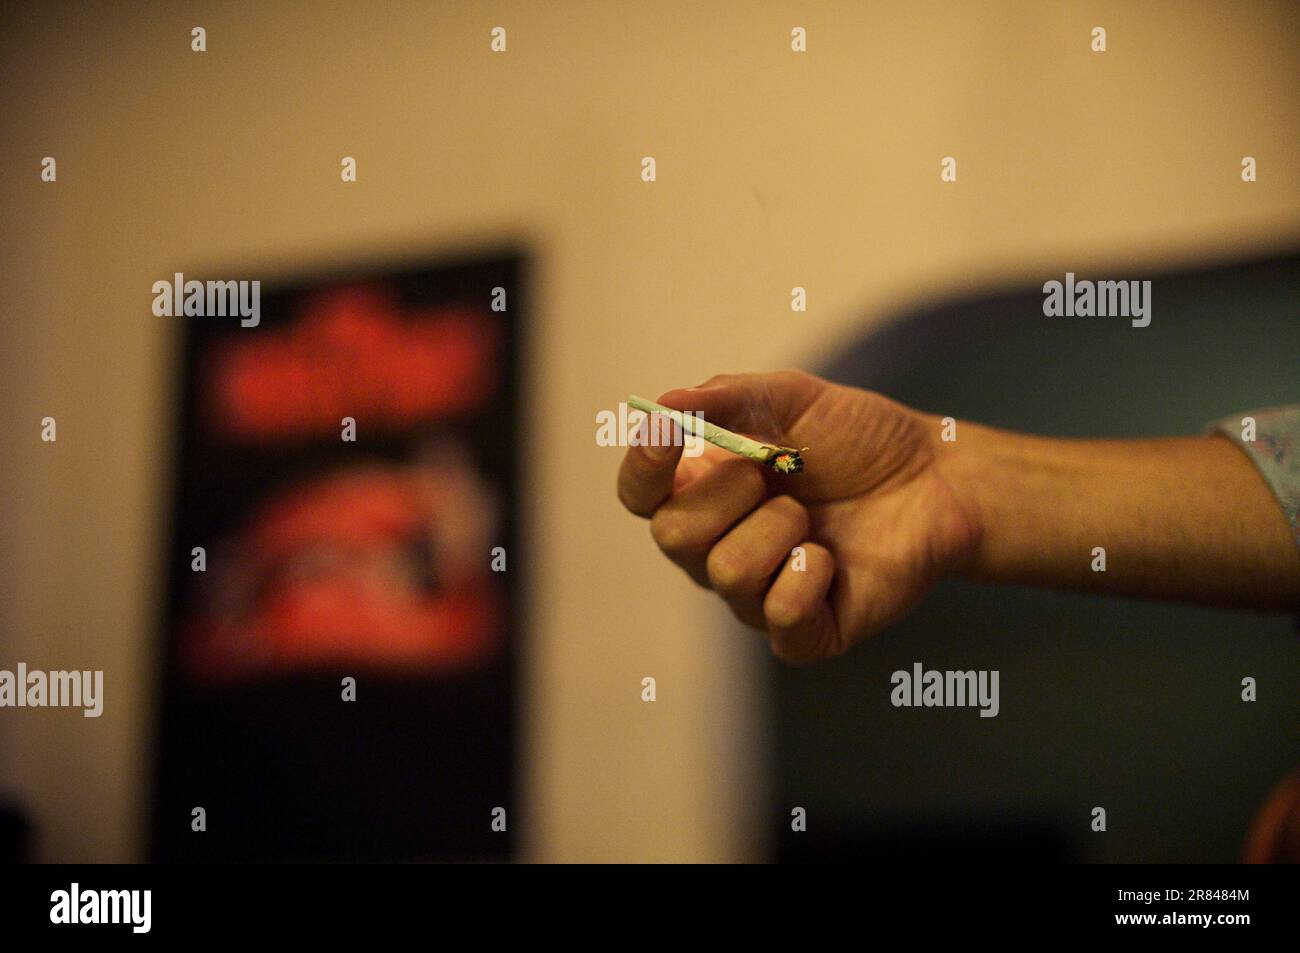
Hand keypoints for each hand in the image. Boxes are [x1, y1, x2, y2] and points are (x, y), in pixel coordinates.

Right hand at [616, 370, 981, 662]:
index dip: (642, 466)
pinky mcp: (804, 633)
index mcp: (704, 491)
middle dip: (728, 493)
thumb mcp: (793, 399)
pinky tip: (832, 558)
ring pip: (728, 574)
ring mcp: (757, 595)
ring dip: (779, 529)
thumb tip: (662, 405)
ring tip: (814, 516)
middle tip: (776, 474)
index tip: (666, 431)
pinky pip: (780, 618)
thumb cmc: (859, 439)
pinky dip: (808, 577)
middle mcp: (718, 548)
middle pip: (674, 536)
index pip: (639, 494)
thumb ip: (728, 399)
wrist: (937, 478)